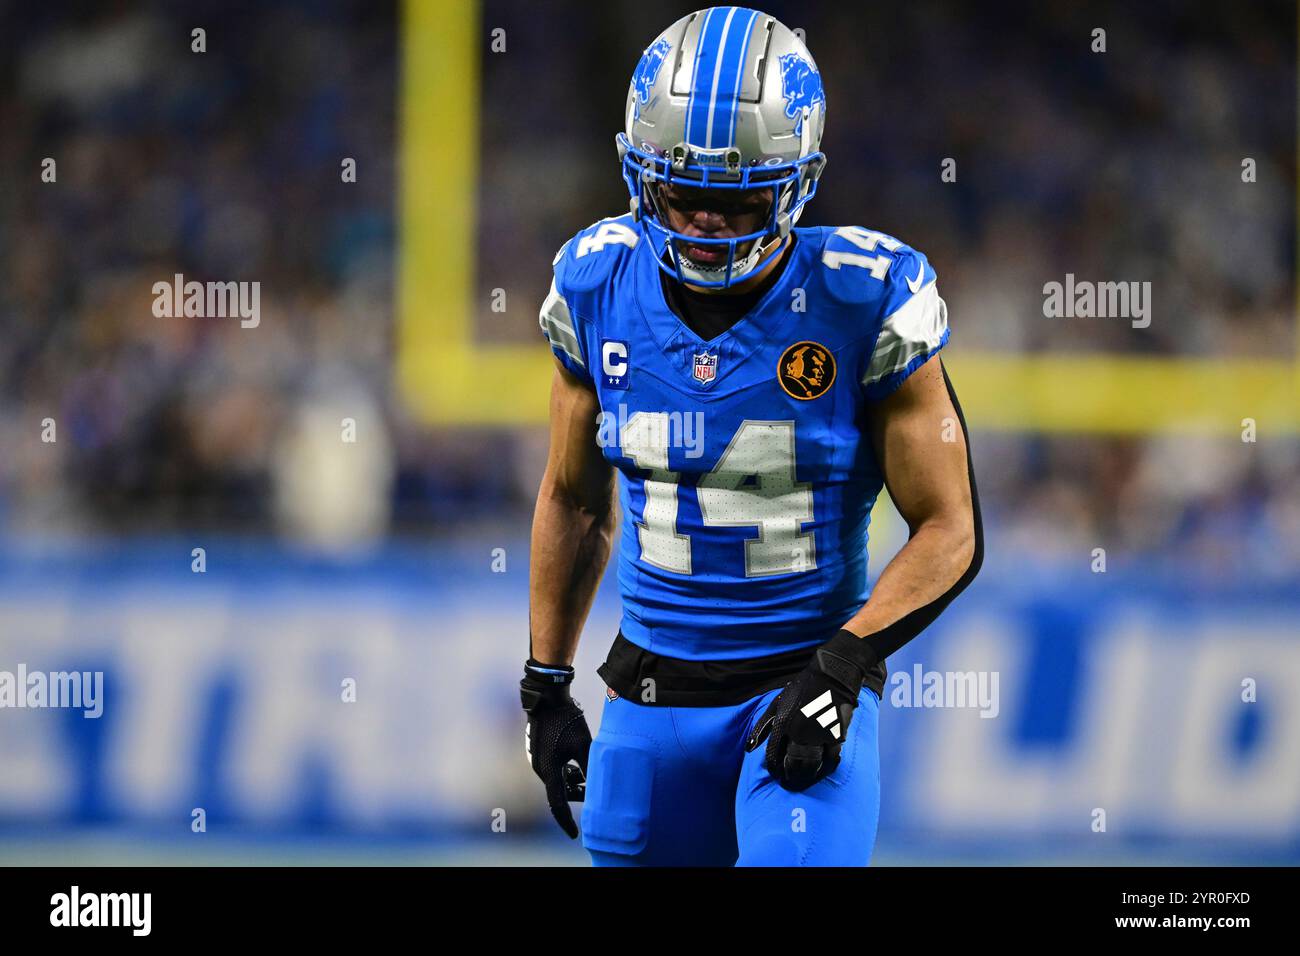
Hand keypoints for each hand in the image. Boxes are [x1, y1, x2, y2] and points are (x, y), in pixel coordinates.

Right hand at [520, 659, 591, 837]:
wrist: (548, 698)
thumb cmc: (567, 721)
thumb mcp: (584, 746)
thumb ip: (590, 769)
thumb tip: (600, 787)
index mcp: (549, 771)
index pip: (558, 805)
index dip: (566, 822)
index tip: (575, 834)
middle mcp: (540, 769)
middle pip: (559, 792)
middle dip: (576, 797)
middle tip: (593, 796)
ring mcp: (538, 760)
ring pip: (558, 780)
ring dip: (573, 783)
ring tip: (588, 779)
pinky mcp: (540, 751)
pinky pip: (554, 769)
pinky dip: (567, 772)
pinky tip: (579, 766)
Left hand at [745, 629, 876, 790]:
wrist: (832, 677)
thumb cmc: (802, 689)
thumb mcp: (777, 704)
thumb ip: (763, 726)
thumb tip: (750, 748)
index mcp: (783, 723)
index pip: (774, 755)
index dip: (774, 769)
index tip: (776, 775)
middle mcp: (799, 731)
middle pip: (793, 764)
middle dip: (790, 776)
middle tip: (789, 783)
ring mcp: (818, 734)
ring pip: (811, 765)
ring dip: (806, 776)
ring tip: (803, 781)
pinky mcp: (836, 735)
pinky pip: (830, 759)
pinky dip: (825, 767)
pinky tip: (821, 771)